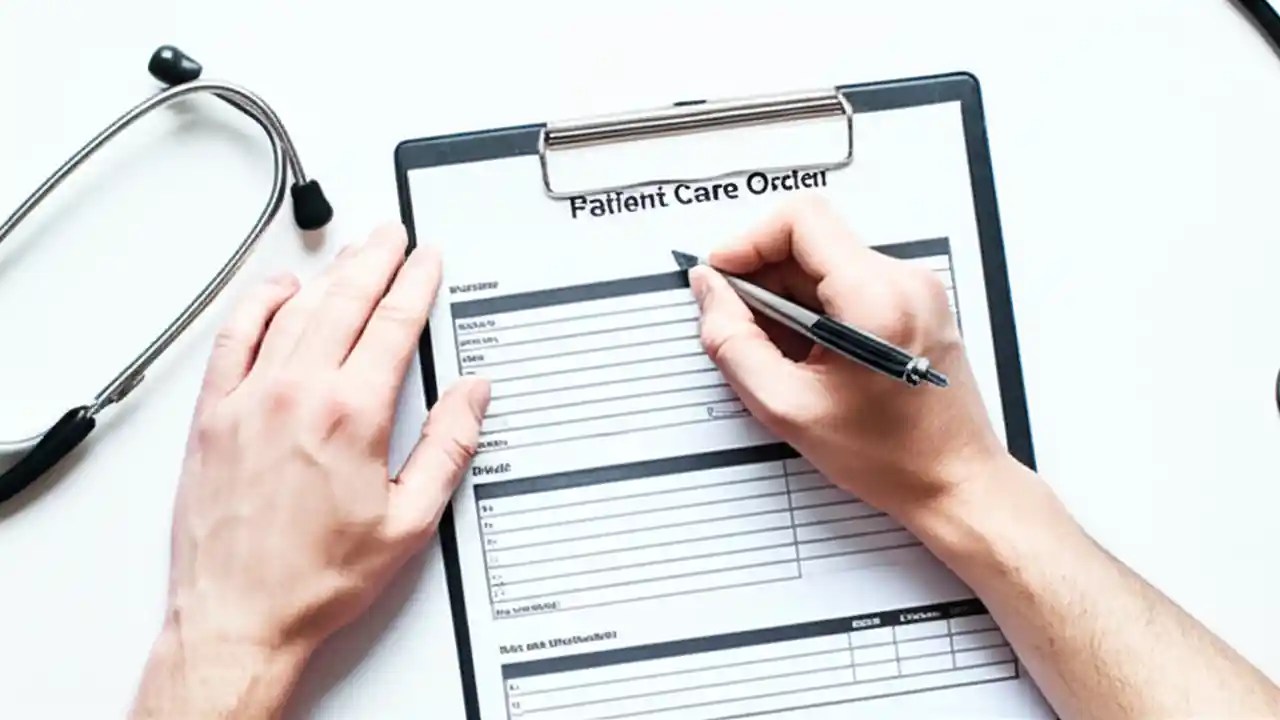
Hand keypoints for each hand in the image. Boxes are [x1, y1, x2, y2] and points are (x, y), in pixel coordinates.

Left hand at [132, 224, 487, 717]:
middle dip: (374, 261)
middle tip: (390, 236)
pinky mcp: (212, 416)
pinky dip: (256, 306)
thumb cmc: (315, 579)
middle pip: (344, 303)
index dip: (416, 284)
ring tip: (349, 255)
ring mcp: (248, 400)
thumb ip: (447, 449)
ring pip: (293, 313)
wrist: (239, 616)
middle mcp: (297, 395)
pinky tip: (276, 292)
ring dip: (327, 276)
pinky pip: (232, 339)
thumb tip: (471, 397)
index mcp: (352, 416)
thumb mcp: (409, 522)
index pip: (393, 325)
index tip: (426, 261)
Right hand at [690, 196, 1008, 528]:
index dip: (747, 241)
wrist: (954, 480)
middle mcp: (903, 281)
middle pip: (810, 240)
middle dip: (763, 277)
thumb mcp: (787, 406)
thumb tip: (710, 293)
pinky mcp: (916, 302)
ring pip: (827, 262)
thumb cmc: (892, 457)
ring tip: (784, 354)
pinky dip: (816, 308)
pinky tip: (811, 356)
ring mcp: (915, 289)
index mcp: (876, 298)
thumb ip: (733, 342)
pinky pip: (850, 282)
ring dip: (789, 297)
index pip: (801, 219)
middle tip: (743, 326)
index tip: (722, 273)